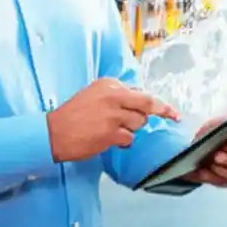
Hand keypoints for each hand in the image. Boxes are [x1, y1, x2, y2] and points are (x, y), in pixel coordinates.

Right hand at [47, 78, 179, 162]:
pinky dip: (123, 142)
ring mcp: (114, 115)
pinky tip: (109, 140)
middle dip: (152, 115)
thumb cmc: (71, 115)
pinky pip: (129, 139)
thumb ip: (116, 96)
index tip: (173, 113)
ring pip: (139, 123)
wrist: (53, 132)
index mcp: (109, 84)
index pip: (141, 92)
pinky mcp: (111, 133)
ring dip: (130, 129)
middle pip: (146, 105)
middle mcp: (114, 96)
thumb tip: (138, 103)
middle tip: (166, 118)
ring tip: (111, 130)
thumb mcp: (93, 94)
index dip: (158, 104)